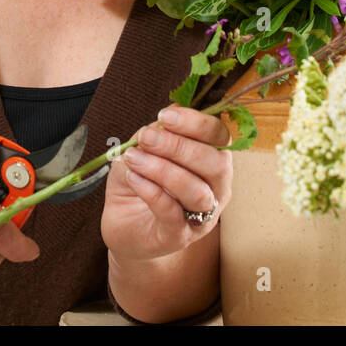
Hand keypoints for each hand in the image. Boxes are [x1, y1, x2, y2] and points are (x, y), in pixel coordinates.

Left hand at [101, 105, 232, 261]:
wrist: (125, 227)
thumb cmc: (139, 183)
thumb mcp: (144, 150)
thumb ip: (158, 132)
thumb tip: (172, 109)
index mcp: (212, 160)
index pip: (220, 136)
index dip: (196, 123)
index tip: (164, 117)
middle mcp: (216, 189)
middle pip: (215, 164)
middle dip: (179, 146)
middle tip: (146, 137)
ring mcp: (201, 216)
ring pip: (196, 190)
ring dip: (163, 169)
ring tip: (133, 158)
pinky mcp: (178, 236)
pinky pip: (172, 212)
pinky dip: (151, 191)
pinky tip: (133, 178)